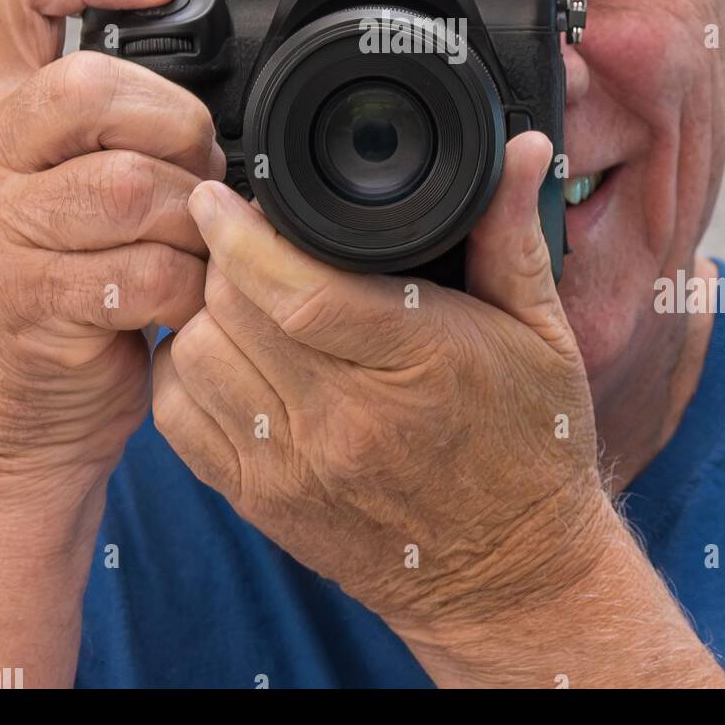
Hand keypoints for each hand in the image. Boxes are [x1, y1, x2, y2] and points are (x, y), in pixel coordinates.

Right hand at [0, 0, 223, 482]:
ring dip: (191, 219)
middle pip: (91, 87)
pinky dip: (189, 287)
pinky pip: (146, 268)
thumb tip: (231, 94)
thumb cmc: (78, 286)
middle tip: (200, 175)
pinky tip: (178, 298)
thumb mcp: (83, 187)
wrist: (28, 413)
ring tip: (190, 245)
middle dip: (179, 129)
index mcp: (1, 110)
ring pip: (129, 184)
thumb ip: (127, 126)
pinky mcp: (28, 298)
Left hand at [152, 132, 609, 644]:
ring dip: (199, 311)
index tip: (220, 195)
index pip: (297, 288)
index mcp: (418, 363)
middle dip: (220, 256)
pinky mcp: (264, 503)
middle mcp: (347, 421)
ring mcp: (296, 469)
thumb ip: (513, 234)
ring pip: (194, 358)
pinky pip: (180, 421)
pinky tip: (218, 349)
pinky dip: (182, 371)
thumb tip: (525, 147)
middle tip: (234, 231)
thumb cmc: (533, 447)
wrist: (512, 576)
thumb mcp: (544, 334)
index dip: (243, 233)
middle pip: (232, 311)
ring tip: (228, 287)